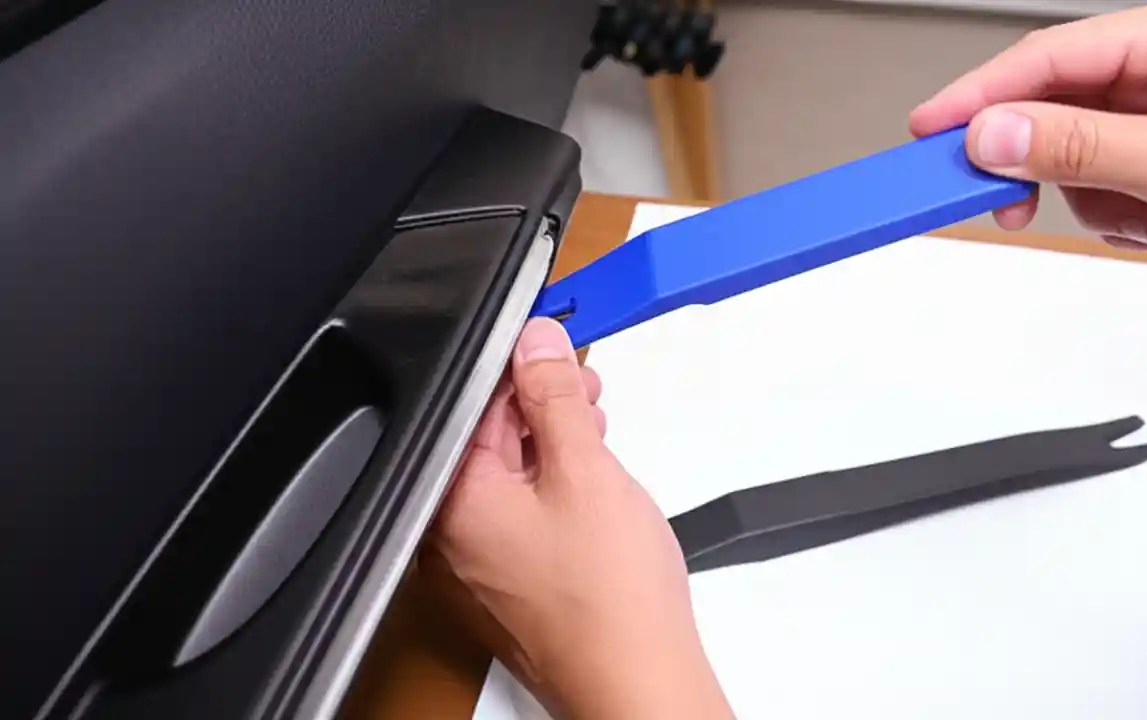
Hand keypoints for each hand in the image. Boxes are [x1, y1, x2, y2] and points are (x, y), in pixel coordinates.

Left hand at [426, 318, 731, 718]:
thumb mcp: (586, 470)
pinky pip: (519, 517)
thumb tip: (536, 342)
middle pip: (486, 442)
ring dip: (551, 444)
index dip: (517, 366)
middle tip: (587, 391)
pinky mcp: (509, 588)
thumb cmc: (609, 599)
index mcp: (454, 503)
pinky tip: (591, 484)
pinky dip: (553, 488)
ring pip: (507, 478)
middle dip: (538, 405)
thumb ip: (555, 397)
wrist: (638, 683)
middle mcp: (452, 537)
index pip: (472, 406)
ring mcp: (479, 567)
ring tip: (596, 434)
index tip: (554, 349)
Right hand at [910, 0, 1146, 301]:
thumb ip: (1079, 145)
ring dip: (1087, 198)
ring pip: (1064, 158)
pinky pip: (1093, 193)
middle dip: (1029, 157)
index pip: (1050, 56)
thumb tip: (995, 133)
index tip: (931, 129)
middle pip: (1049, 106)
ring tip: (1137, 215)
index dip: (982, 94)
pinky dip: (1114, 219)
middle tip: (986, 191)